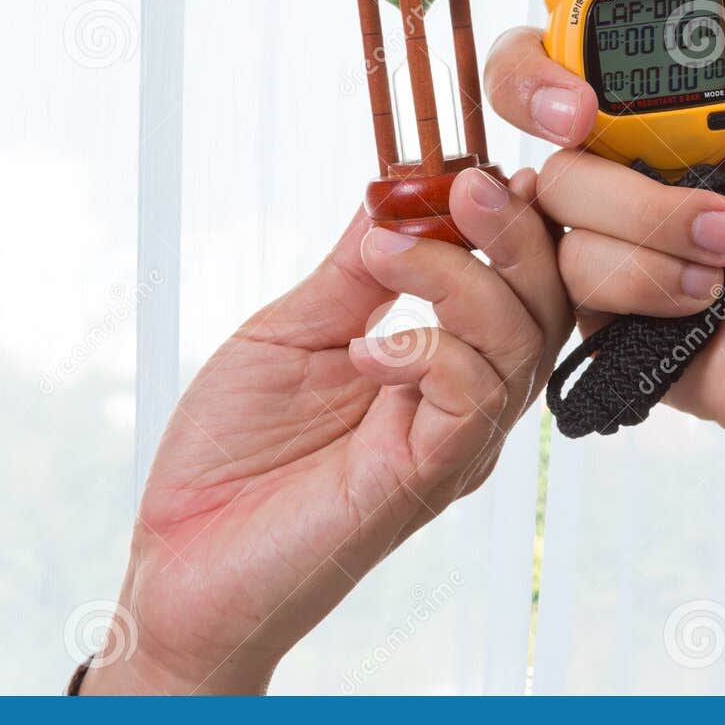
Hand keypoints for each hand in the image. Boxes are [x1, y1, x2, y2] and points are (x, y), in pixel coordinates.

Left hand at [83, 168, 568, 692]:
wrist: (182, 558)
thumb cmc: (231, 457)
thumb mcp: (291, 331)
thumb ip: (352, 270)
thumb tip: (399, 190)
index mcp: (438, 360)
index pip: (512, 279)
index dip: (512, 219)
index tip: (478, 166)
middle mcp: (461, 399)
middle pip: (542, 302)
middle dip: (512, 232)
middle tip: (463, 188)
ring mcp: (453, 439)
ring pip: (520, 341)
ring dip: (461, 279)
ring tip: (389, 254)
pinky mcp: (430, 476)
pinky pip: (475, 398)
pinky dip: (431, 350)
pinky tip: (371, 350)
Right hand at [485, 0, 724, 644]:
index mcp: (685, 64)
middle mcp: (631, 123)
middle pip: (526, 71)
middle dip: (541, 89)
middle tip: (588, 120)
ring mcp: (605, 201)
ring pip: (559, 178)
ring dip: (654, 216)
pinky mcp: (589, 276)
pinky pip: (570, 257)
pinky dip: (646, 274)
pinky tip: (699, 295)